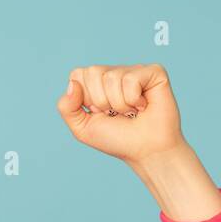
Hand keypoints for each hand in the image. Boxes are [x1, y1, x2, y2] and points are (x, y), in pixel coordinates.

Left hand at [56, 63, 183, 164]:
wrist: (145, 151)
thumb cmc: (117, 139)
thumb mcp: (82, 128)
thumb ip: (67, 107)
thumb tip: (72, 84)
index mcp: (97, 82)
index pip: (77, 75)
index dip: (85, 98)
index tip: (99, 113)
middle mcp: (115, 73)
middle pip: (92, 72)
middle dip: (101, 101)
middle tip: (116, 113)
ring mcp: (134, 70)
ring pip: (111, 77)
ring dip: (119, 104)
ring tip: (131, 112)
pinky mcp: (154, 72)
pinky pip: (131, 79)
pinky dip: (134, 99)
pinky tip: (143, 106)